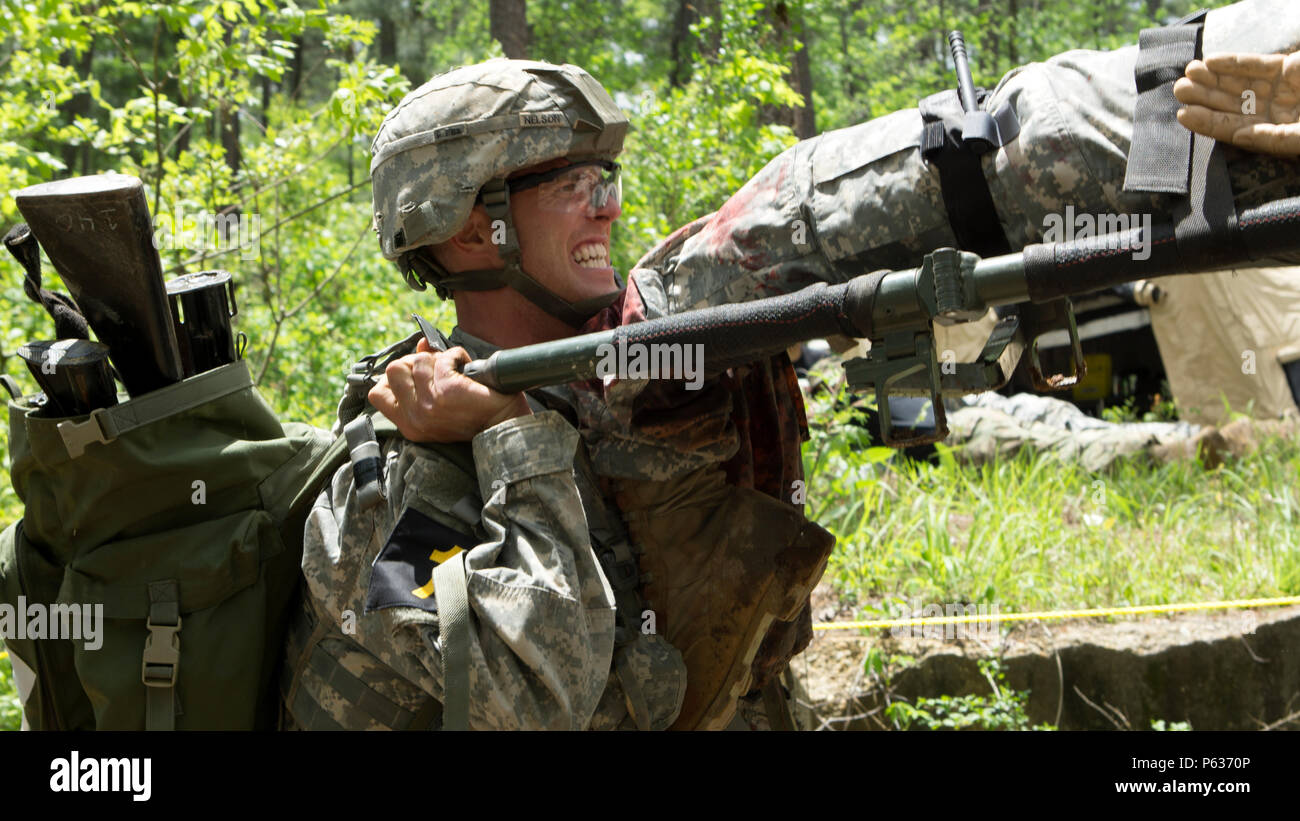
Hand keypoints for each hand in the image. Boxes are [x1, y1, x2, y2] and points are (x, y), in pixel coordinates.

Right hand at [368, 339, 530, 442]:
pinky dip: (457, 355)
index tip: (416, 375)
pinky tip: (466, 366)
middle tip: (436, 368)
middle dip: (415, 361)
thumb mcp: (438, 402)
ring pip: (418, 360)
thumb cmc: (474, 415)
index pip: (378, 394)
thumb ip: (422, 378)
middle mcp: (415, 417)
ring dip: (438, 358)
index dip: (396, 378)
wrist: (503, 426)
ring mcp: (429, 405)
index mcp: (409, 425)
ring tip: (454, 370)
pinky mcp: (447, 391)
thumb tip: (421, 345)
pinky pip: (443, 358)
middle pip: (393, 370)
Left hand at [1174, 50, 1299, 155]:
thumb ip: (1274, 139)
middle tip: (1180, 89)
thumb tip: (1238, 137)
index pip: (1232, 128)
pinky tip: (1211, 61)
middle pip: (1230, 104)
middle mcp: (1270, 112)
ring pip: (1240, 82)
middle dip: (1205, 96)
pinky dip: (1234, 62)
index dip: (1207, 121)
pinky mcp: (1287, 68)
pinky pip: (1257, 64)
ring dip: (1214, 77)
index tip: (1183, 114)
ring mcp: (1278, 89)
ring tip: (1190, 71)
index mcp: (1271, 133)